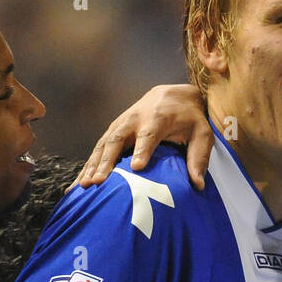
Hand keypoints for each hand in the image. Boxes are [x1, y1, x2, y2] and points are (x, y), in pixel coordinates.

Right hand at [76, 84, 212, 189]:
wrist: (174, 95)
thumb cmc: (190, 118)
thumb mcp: (202, 133)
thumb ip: (199, 156)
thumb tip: (197, 184)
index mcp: (158, 117)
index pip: (148, 134)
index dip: (142, 149)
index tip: (136, 167)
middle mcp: (134, 118)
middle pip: (117, 139)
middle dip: (107, 161)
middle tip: (99, 182)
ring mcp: (121, 124)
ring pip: (103, 144)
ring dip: (92, 165)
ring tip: (84, 186)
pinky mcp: (113, 131)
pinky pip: (98, 149)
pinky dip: (88, 166)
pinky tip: (79, 183)